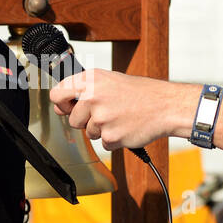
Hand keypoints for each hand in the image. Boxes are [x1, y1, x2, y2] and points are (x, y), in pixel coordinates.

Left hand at [48, 70, 192, 150]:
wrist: (165, 106)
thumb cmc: (139, 93)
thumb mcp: (108, 81)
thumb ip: (82, 91)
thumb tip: (59, 108)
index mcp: (90, 79)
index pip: (57, 94)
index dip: (62, 104)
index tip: (70, 106)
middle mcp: (93, 97)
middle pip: (73, 120)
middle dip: (87, 120)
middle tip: (108, 111)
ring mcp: (101, 118)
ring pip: (89, 133)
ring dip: (103, 129)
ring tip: (120, 116)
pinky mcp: (110, 137)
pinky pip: (103, 143)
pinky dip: (114, 139)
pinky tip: (126, 126)